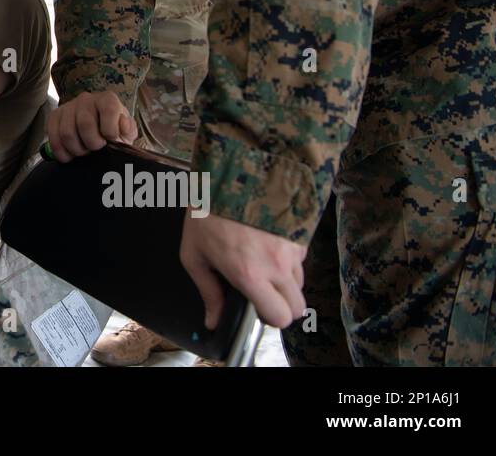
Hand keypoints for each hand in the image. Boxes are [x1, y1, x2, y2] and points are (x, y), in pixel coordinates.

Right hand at [44, 91, 135, 160]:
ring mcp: (68, 106)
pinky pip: (52, 135)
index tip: (110, 141)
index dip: (110, 131)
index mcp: (107, 99)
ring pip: (66, 132)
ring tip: (83, 152)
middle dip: (91, 144)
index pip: (108, 110)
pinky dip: (60, 151)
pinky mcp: (54, 116)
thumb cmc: (113, 131)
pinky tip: (69, 155)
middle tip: (95, 149)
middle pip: (84, 124)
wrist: (96, 127)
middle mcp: (86, 99)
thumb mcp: (126, 131)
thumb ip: (128, 129)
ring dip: (76, 149)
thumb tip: (122, 125)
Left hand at [179, 212, 307, 328]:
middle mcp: (277, 266)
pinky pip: (300, 258)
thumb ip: (208, 292)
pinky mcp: (300, 233)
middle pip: (298, 306)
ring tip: (261, 262)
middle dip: (282, 304)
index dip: (269, 317)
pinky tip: (268, 244)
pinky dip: (288, 258)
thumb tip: (214, 322)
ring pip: (300, 282)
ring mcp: (292, 249)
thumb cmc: (207, 214)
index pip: (280, 317)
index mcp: (250, 275)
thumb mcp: (195, 255)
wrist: (229, 173)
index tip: (257, 307)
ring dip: (284, 281)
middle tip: (261, 290)